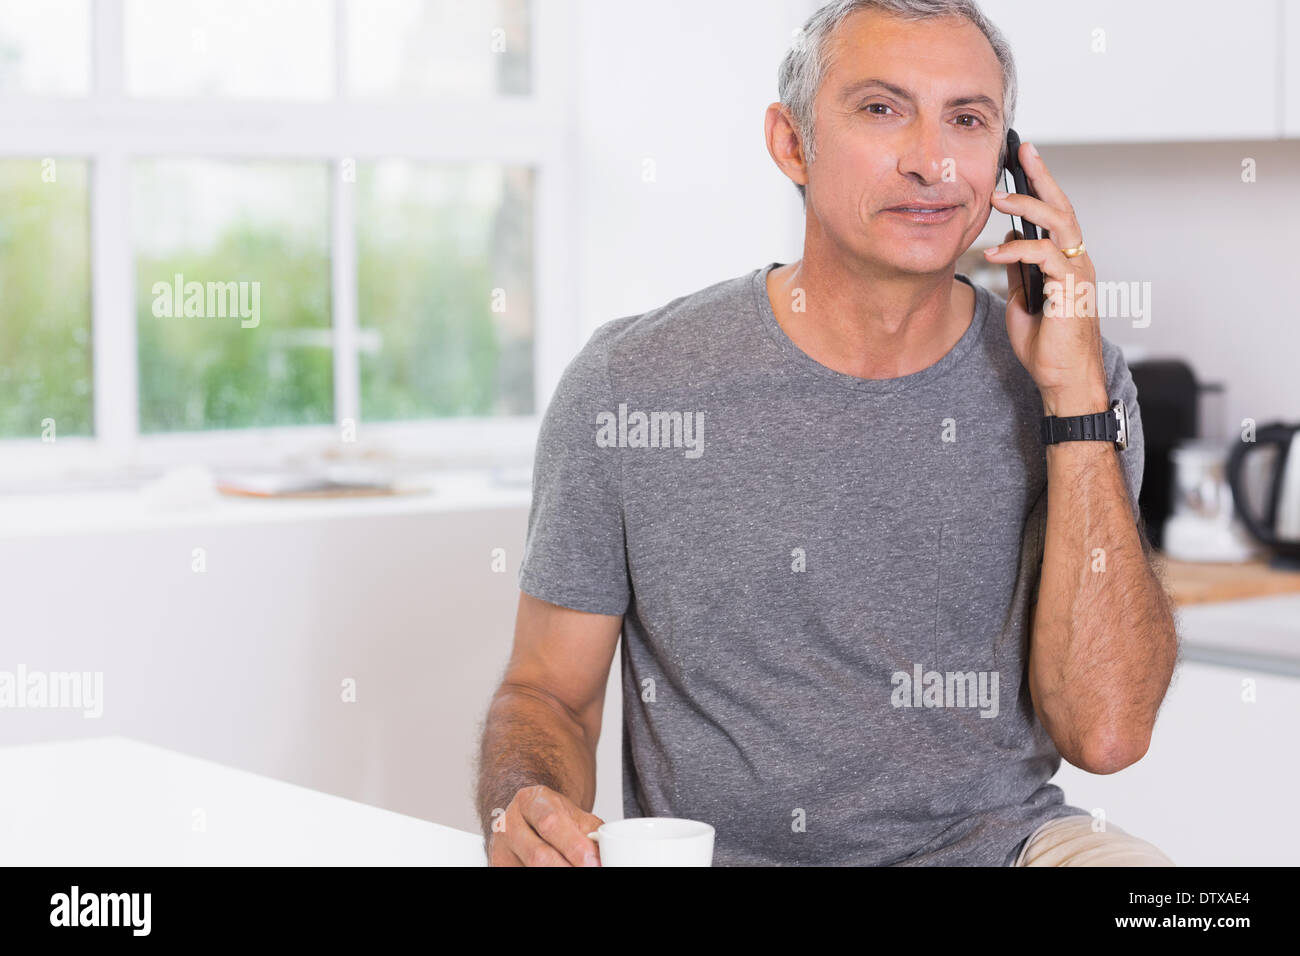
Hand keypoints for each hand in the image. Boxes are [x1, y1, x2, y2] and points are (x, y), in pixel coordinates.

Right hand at [486, 784, 604, 866]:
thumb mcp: (573, 814)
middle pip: (538, 855)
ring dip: (558, 872)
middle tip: (588, 869)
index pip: (550, 823)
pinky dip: (543, 875)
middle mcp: (509, 824)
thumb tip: (607, 850)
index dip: (574, 846)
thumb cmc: (553, 816)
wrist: (528, 819)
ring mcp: (501, 849)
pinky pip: (523, 874)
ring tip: (577, 869)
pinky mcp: (499, 866)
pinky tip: (560, 868)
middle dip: (567, 867)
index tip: (593, 861)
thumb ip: (592, 830)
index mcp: (529, 802)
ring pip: (530, 869)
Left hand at [984, 140, 1107, 415]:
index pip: (1055, 214)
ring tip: (997, 199)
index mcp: (1066, 263)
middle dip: (1042, 176)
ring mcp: (1077, 274)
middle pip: (1063, 207)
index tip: (1023, 160)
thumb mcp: (1022, 301)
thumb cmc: (1047, 346)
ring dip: (1027, 206)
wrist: (1063, 379)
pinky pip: (1046, 257)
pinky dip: (1018, 251)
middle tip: (1023, 150)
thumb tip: (1007, 243)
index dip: (1041, 185)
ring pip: (1060, 224)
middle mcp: (1076, 262)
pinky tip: (993, 254)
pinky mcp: (1071, 290)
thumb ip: (1019, 271)